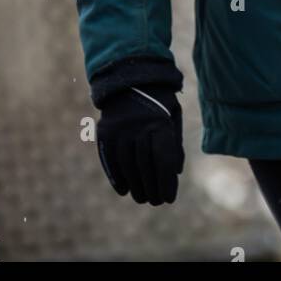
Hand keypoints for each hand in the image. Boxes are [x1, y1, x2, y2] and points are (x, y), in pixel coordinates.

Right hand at [96, 84, 183, 204]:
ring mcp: (119, 130)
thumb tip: (175, 173)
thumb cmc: (159, 102)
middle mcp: (138, 127)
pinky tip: (124, 190)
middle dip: (152, 188)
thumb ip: (174, 144)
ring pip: (127, 166)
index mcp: (159, 123)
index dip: (166, 182)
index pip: (163, 160)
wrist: (131, 78)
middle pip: (145, 166)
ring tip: (142, 198)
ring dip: (135, 186)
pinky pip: (110, 160)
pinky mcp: (105, 132)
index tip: (170, 199)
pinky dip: (116, 177)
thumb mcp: (173, 117)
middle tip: (156, 202)